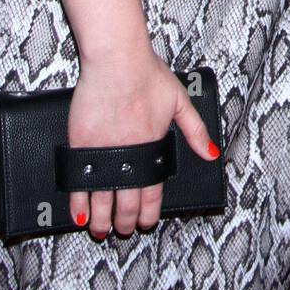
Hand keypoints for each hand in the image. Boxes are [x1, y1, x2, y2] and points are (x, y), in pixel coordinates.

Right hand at [67, 48, 217, 239]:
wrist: (117, 59)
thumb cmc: (148, 75)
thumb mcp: (180, 101)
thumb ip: (196, 131)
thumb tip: (211, 154)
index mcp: (152, 149)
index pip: (152, 195)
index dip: (148, 214)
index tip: (146, 223)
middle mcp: (128, 157)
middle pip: (126, 203)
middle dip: (125, 221)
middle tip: (122, 229)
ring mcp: (102, 153)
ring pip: (100, 199)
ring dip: (101, 220)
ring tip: (101, 230)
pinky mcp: (81, 144)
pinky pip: (78, 182)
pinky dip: (77, 202)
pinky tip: (78, 214)